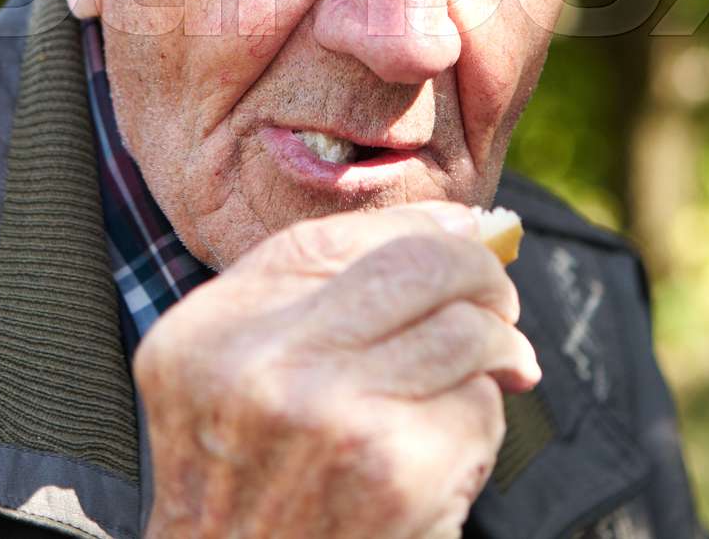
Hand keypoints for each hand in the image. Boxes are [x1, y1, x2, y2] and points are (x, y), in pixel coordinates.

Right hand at [136, 201, 540, 538]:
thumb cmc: (242, 486)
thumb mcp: (219, 377)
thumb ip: (300, 298)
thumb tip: (451, 229)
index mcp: (210, 330)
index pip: (329, 238)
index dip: (415, 223)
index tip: (463, 230)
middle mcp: (265, 366)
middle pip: (414, 266)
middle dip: (480, 271)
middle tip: (498, 296)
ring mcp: (334, 418)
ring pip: (464, 332)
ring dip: (497, 348)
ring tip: (498, 368)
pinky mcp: (399, 473)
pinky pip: (478, 407)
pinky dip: (481, 418)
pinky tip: (450, 445)